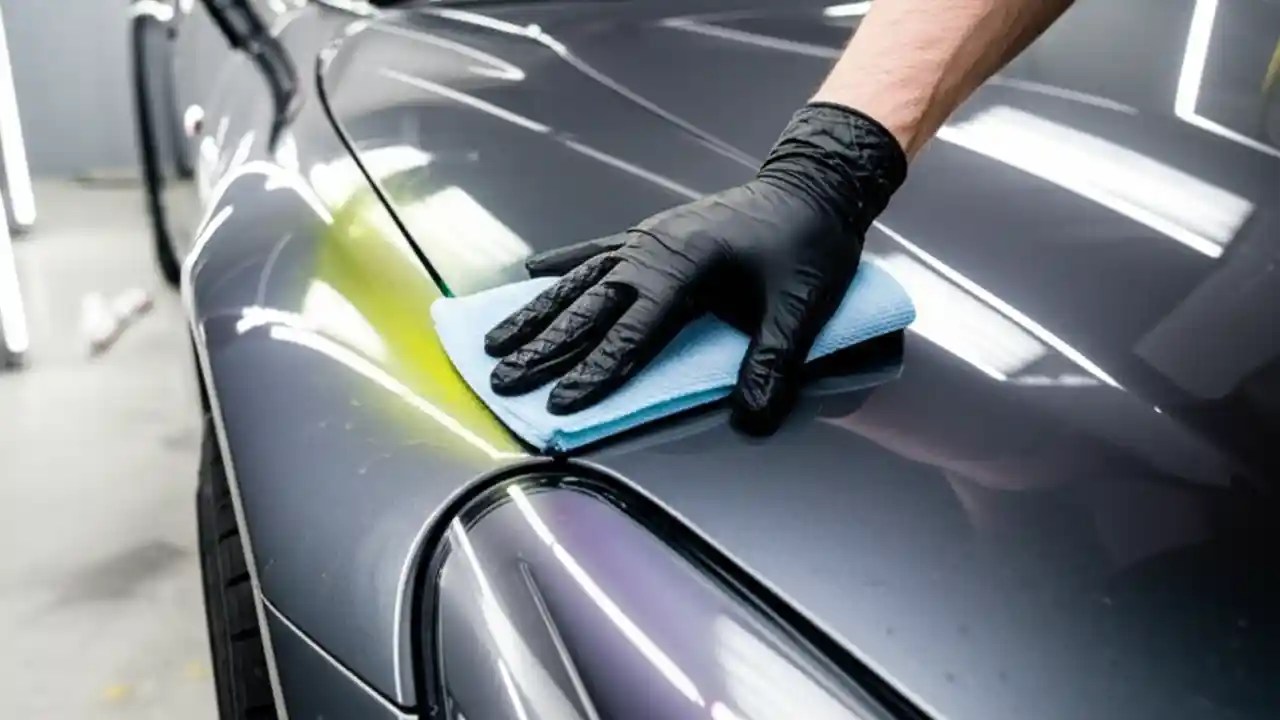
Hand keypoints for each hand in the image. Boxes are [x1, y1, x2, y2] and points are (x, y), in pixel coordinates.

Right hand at [484, 103, 906, 434]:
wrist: (813, 185)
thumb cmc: (808, 242)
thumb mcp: (800, 306)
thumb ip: (771, 362)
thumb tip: (751, 419)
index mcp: (685, 267)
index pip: (632, 332)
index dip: (596, 371)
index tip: (561, 403)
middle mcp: (653, 250)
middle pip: (588, 307)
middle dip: (544, 347)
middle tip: (503, 378)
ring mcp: (646, 238)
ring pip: (579, 281)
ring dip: (537, 312)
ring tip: (495, 340)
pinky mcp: (651, 233)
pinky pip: (596, 250)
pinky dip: (563, 263)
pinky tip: (531, 272)